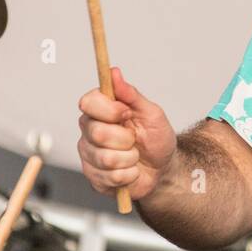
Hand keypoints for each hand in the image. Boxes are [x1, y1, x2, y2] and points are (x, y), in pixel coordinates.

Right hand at [77, 67, 177, 200]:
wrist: (163, 169)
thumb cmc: (156, 138)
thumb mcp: (152, 113)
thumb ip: (131, 94)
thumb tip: (114, 72)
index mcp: (100, 110)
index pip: (87, 102)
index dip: (109, 110)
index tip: (127, 113)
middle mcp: (89, 131)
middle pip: (97, 133)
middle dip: (126, 138)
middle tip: (134, 139)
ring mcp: (89, 155)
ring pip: (105, 158)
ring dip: (130, 158)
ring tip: (134, 156)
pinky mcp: (94, 177)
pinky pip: (112, 177)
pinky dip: (130, 175)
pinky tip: (131, 171)